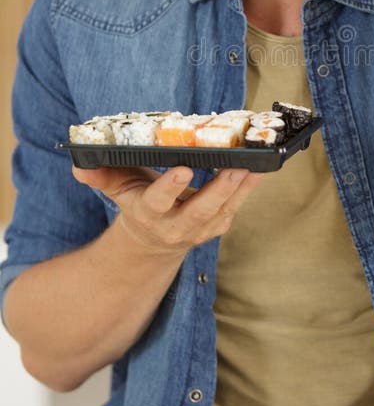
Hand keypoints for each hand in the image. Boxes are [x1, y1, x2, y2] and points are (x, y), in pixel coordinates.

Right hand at [72, 164, 261, 255]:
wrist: (153, 241)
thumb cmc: (137, 201)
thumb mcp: (118, 189)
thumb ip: (102, 175)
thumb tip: (81, 164)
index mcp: (148, 214)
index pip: (158, 202)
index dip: (170, 188)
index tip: (183, 169)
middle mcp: (175, 226)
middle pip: (198, 212)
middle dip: (217, 190)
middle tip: (234, 168)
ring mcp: (200, 229)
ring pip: (223, 210)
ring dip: (241, 188)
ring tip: (256, 165)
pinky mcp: (217, 226)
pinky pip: (236, 207)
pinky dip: (249, 188)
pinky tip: (260, 167)